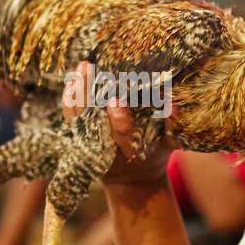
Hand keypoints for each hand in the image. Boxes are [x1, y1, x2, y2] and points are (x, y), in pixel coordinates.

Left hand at [64, 62, 174, 186]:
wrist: (131, 177)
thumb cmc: (153, 154)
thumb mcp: (167, 144)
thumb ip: (171, 127)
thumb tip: (174, 107)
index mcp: (129, 151)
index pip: (122, 135)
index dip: (119, 120)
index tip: (116, 102)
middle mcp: (106, 148)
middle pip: (93, 120)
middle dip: (89, 95)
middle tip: (89, 69)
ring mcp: (90, 144)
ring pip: (80, 117)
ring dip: (79, 91)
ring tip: (82, 67)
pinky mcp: (81, 138)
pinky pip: (73, 118)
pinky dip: (71, 100)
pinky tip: (72, 80)